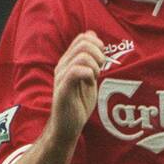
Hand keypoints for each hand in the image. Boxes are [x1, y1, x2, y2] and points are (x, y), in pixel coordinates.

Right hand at [47, 30, 105, 144]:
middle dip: (99, 54)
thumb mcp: (88, 78)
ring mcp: (61, 76)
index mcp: (68, 61)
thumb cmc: (78, 104)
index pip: (82, 38)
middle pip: (83, 43)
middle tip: (100, 70)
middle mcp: (63, 65)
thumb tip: (92, 35)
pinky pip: (76, 71)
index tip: (101, 62)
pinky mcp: (63, 89)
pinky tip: (90, 84)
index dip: (97, 45)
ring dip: (95, 66)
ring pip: (82, 56)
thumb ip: (91, 60)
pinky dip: (88, 75)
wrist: (67, 127)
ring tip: (94, 79)